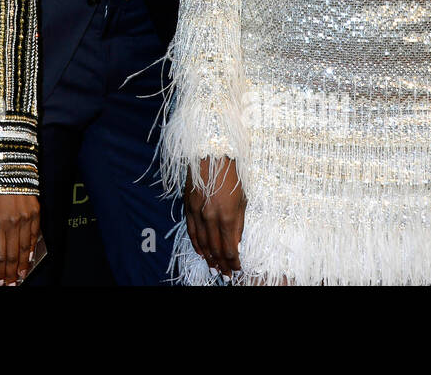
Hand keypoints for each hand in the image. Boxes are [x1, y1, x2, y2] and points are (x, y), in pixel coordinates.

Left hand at [0, 192, 40, 284]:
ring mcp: (26, 218)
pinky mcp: (36, 213)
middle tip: (10, 284)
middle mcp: (13, 223)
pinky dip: (32, 248)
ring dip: (22, 265)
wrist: (10, 165)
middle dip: (10, 273)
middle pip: (12, 255)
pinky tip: (30, 257)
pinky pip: (34, 235)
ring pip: (25, 248)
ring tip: (20, 277)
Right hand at [184, 156, 245, 277]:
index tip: (237, 269)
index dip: (234, 261)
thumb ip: (239, 223)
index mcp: (228, 216)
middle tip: (226, 274)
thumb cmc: (232, 175)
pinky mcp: (188, 206)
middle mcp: (211, 217)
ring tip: (214, 267)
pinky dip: (196, 243)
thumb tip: (236, 242)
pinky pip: (191, 230)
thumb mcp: (242, 199)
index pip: (230, 248)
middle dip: (222, 263)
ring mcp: (197, 212)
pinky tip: (200, 251)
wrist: (212, 154)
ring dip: (208, 257)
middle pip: (215, 248)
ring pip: (202, 242)